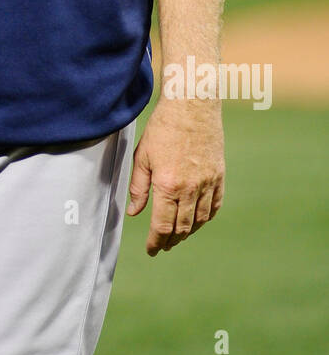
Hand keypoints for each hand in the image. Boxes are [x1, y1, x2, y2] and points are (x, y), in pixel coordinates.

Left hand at [126, 96, 223, 255]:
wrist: (191, 105)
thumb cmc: (163, 127)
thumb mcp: (142, 156)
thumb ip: (139, 187)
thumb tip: (135, 212)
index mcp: (167, 184)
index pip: (162, 225)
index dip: (156, 242)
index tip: (151, 250)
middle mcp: (190, 188)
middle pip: (182, 227)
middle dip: (170, 240)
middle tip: (162, 246)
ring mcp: (208, 182)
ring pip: (200, 220)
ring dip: (188, 232)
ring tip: (177, 236)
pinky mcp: (219, 175)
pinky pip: (215, 205)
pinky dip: (206, 217)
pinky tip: (197, 220)